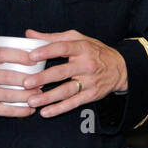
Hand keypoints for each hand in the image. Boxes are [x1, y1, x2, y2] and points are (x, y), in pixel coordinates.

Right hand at [0, 47, 37, 117]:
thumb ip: (3, 52)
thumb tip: (33, 42)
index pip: (2, 54)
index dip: (20, 56)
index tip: (36, 60)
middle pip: (8, 77)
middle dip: (29, 80)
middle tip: (42, 81)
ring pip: (7, 95)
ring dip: (26, 96)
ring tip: (39, 94)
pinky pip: (2, 110)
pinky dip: (18, 111)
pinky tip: (30, 110)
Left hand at [13, 29, 127, 117]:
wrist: (120, 68)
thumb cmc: (95, 51)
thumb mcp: (78, 39)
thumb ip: (52, 38)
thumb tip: (29, 34)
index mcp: (81, 48)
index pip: (62, 48)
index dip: (47, 51)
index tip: (31, 56)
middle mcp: (86, 64)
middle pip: (62, 72)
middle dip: (43, 78)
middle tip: (26, 83)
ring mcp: (89, 81)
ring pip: (66, 90)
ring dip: (48, 97)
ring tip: (32, 101)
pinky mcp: (91, 95)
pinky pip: (74, 103)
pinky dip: (59, 108)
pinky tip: (46, 112)